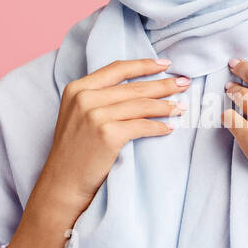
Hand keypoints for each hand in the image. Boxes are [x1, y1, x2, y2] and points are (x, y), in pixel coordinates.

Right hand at [36, 58, 186, 219]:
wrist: (62, 183)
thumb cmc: (75, 152)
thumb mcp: (78, 115)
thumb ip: (99, 97)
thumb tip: (140, 87)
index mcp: (77, 88)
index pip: (117, 69)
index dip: (144, 65)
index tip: (166, 64)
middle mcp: (84, 97)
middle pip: (134, 87)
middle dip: (163, 85)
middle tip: (185, 84)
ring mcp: (95, 115)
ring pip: (141, 105)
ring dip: (166, 106)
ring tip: (181, 108)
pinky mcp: (107, 134)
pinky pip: (142, 126)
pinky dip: (159, 127)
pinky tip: (169, 128)